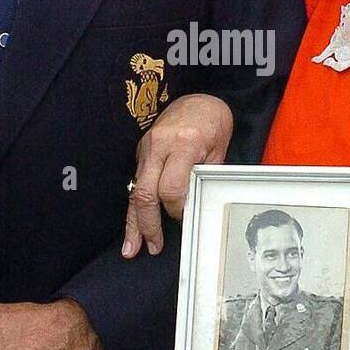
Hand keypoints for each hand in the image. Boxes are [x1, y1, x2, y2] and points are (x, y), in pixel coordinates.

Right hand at [123, 94, 233, 257]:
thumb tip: (194, 207)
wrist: (198, 100)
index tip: (184, 220)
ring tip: (132, 248)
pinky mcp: (141, 153)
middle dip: (148, 224)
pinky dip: (134, 209)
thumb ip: (203, 177)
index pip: (172, 187)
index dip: (177, 209)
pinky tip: (132, 229)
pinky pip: (135, 184)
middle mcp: (159, 146)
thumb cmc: (212, 123)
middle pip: (146, 193)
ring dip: (133, 223)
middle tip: (153, 247)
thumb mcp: (217, 150)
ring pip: (134, 191)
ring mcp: (146, 149)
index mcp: (183, 144)